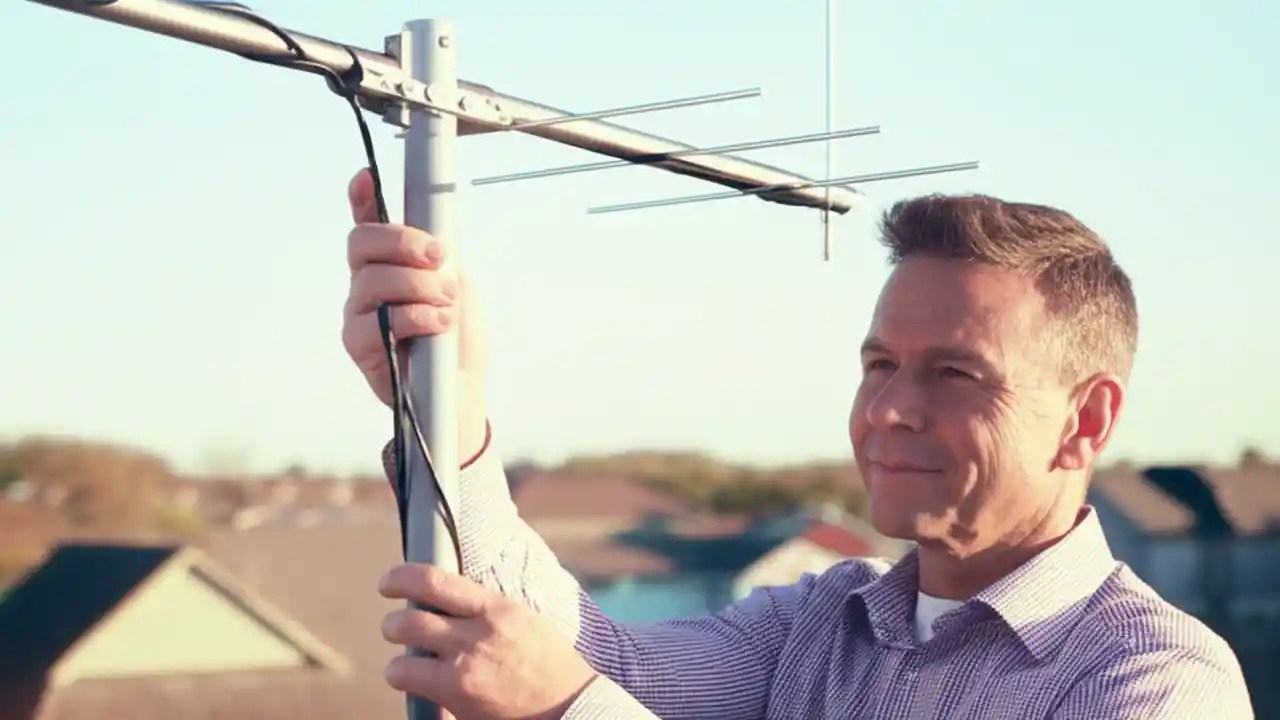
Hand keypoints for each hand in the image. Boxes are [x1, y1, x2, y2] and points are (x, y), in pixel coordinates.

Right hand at [342, 168, 488, 458]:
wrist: (461, 388)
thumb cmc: (457, 336)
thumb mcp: (456, 284)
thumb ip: (438, 255)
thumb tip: (432, 232)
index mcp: (390, 262)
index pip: (367, 222)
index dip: (361, 196)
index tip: (366, 177)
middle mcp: (366, 282)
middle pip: (361, 241)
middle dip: (403, 241)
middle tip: (438, 257)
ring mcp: (358, 312)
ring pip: (372, 279)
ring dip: (419, 286)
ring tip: (447, 304)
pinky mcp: (359, 345)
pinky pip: (375, 320)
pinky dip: (414, 317)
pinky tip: (438, 325)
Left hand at [379, 564, 596, 719]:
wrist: (568, 705)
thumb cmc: (549, 665)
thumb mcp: (523, 621)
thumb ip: (486, 609)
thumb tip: (446, 601)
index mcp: (495, 607)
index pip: (436, 581)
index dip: (402, 578)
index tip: (388, 582)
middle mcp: (477, 632)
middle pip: (410, 618)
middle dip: (393, 624)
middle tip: (394, 628)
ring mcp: (465, 665)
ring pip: (403, 650)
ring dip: (396, 657)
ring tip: (402, 663)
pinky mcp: (457, 695)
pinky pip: (409, 680)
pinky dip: (405, 681)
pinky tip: (415, 685)